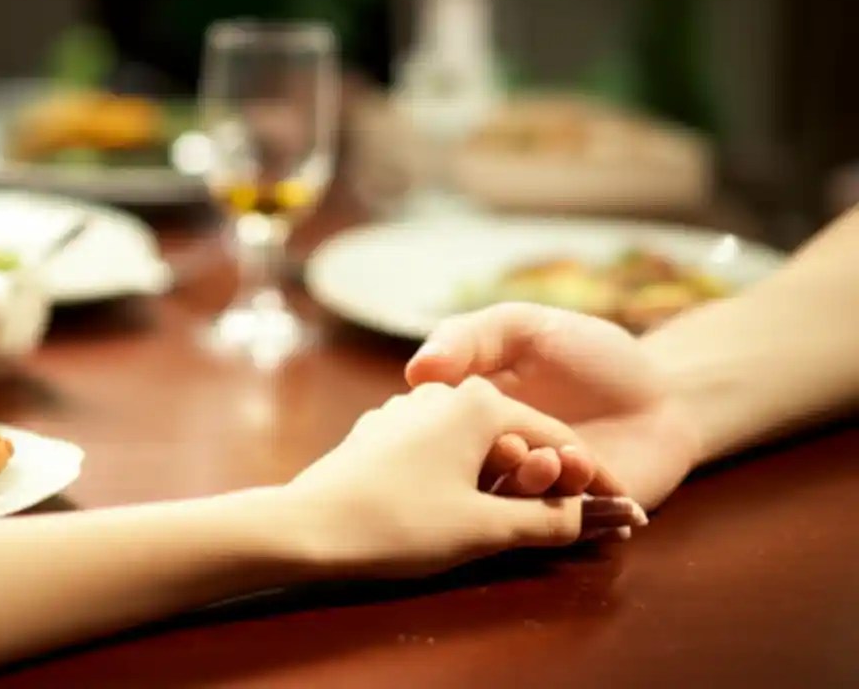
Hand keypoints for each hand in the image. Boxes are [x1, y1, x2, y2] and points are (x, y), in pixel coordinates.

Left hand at [283, 379, 646, 579]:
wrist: (303, 526)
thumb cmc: (399, 523)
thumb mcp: (484, 528)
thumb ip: (545, 521)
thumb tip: (588, 519)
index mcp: (476, 402)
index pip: (552, 440)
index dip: (588, 479)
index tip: (619, 512)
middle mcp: (441, 394)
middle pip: (509, 439)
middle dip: (539, 479)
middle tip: (562, 523)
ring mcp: (404, 411)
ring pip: (469, 447)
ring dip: (496, 481)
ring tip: (508, 522)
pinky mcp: (375, 435)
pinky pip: (435, 455)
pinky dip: (457, 479)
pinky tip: (453, 511)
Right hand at [406, 303, 702, 509]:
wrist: (663, 394)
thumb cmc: (587, 353)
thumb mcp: (521, 327)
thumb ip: (467, 337)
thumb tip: (418, 370)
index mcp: (466, 420)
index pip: (438, 432)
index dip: (447, 430)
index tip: (465, 417)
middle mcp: (490, 462)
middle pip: (474, 475)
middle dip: (497, 462)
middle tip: (518, 447)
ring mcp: (530, 497)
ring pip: (515, 503)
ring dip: (537, 484)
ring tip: (566, 459)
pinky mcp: (568, 523)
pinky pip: (559, 527)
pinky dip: (575, 504)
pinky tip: (596, 474)